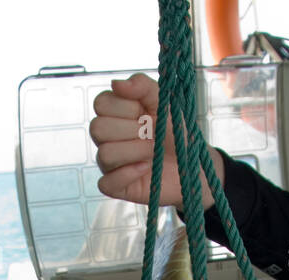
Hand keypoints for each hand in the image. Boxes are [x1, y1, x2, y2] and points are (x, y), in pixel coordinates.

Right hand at [91, 73, 224, 210]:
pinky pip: (106, 183)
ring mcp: (109, 163)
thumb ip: (141, 85)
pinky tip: (146, 168)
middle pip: (98, 129)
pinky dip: (128, 174)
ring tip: (153, 151)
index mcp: (113, 113)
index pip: (100, 104)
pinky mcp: (116, 187)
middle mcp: (107, 138)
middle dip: (131, 130)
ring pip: (104, 154)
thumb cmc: (175, 130)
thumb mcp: (163, 101)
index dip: (124, 108)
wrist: (191, 162)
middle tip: (151, 134)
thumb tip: (115, 84)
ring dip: (135, 151)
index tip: (146, 113)